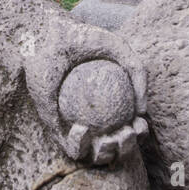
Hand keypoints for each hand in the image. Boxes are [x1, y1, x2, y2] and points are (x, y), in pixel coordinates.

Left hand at [23, 20, 148, 165]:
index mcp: (106, 108)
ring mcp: (71, 128)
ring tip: (110, 137)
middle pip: (113, 149)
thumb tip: (141, 110)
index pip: (126, 130)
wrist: (47, 34)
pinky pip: (68, 147)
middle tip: (126, 132)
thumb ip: (137, 73)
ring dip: (105, 154)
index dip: (138, 135)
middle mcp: (91, 121)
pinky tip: (82, 127)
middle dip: (125, 150)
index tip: (139, 124)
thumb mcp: (118, 49)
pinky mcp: (52, 130)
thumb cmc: (81, 37)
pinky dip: (78, 142)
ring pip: (92, 155)